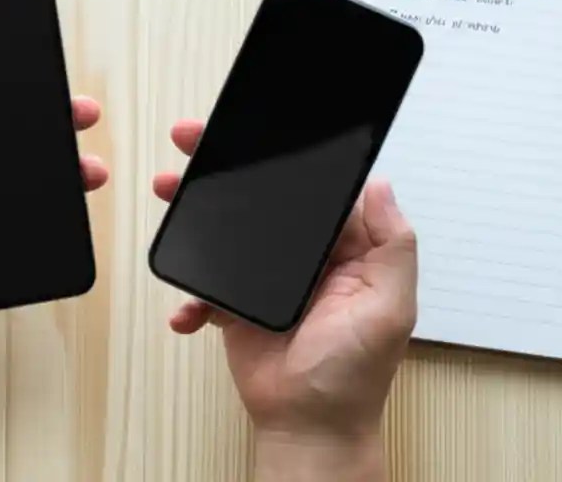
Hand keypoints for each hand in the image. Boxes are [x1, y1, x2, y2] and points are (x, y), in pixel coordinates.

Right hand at [153, 120, 416, 476]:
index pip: (316, 191)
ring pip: (228, 233)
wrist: (308, 428)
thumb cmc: (355, 377)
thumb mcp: (389, 307)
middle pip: (264, 201)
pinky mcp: (237, 305)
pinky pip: (207, 287)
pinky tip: (189, 308)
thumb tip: (380, 184)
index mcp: (346, 249)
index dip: (288, 156)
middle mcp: (307, 259)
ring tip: (169, 194)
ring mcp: (269, 281)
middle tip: (195, 146)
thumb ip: (392, 244)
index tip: (260, 133)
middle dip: (226, 173)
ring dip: (195, 215)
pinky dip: (192, 294)